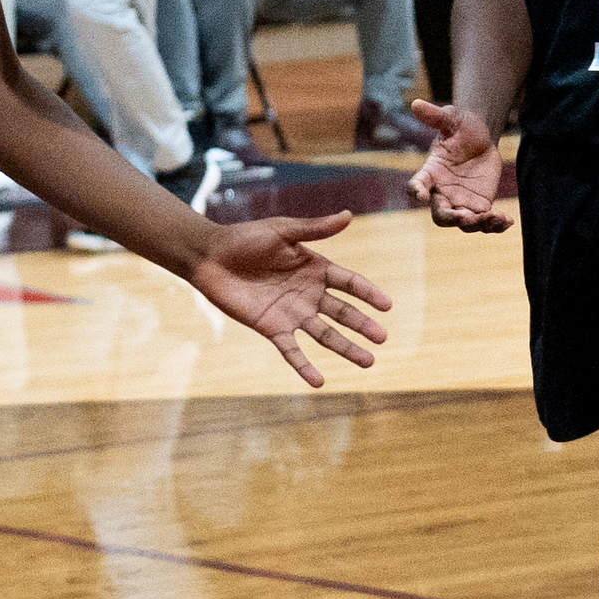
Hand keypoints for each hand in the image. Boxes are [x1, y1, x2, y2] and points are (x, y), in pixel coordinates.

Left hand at [185, 210, 390, 386]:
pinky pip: (292, 350)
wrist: (211, 257)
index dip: (368, 293)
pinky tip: (318, 382)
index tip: (387, 306)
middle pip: (342, 312)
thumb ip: (315, 229)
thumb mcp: (283, 230)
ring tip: (367, 362)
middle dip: (362, 325)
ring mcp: (292, 313)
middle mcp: (309, 294)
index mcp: (315, 268)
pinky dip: (304, 366)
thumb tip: (348, 215)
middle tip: (382, 338)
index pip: (349, 283)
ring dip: (346, 348)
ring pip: (325, 334)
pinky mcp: (272, 328)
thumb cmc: (246, 238)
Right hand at [404, 99, 506, 231]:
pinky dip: (495, 226)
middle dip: (452, 218)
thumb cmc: (461, 127)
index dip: (416, 191)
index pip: (417, 185)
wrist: (481, 138)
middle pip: (440, 215)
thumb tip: (416, 103)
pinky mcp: (480, 206)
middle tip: (466, 216)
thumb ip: (435, 116)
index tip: (421, 195)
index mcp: (430, 173)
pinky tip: (508, 221)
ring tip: (495, 217)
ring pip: (464, 223)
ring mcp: (461, 202)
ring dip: (477, 224)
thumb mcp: (451, 119)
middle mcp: (442, 192)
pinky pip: (485, 222)